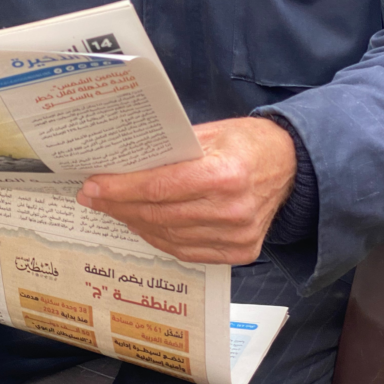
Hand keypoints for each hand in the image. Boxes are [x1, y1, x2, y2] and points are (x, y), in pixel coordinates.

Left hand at [76, 117, 296, 264]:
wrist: (291, 164)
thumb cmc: (248, 141)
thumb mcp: (211, 132)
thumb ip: (172, 149)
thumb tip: (126, 161)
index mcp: (225, 174)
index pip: (160, 187)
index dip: (121, 189)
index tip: (92, 185)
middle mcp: (232, 210)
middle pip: (160, 214)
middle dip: (119, 205)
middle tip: (91, 197)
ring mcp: (238, 236)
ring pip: (169, 237)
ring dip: (135, 222)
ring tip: (112, 208)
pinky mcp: (240, 252)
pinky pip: (187, 250)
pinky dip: (159, 237)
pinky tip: (141, 222)